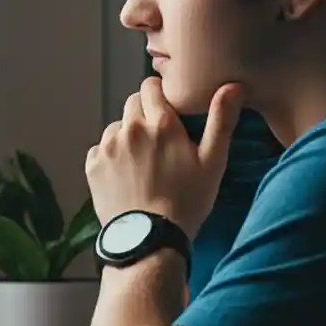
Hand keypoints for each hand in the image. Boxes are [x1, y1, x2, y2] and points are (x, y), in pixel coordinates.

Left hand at [85, 77, 244, 239]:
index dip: (160, 96)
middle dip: (144, 115)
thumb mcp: (212, 162)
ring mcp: (108, 146)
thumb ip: (221, 120)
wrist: (150, 240)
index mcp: (160, 123)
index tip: (167, 112)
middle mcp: (130, 128)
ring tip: (141, 162)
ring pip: (117, 127)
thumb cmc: (187, 201)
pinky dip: (111, 156)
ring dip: (127, 136)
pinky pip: (100, 148)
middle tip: (158, 142)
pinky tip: (125, 176)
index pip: (151, 86)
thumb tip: (232, 86)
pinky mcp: (92, 165)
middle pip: (132, 104)